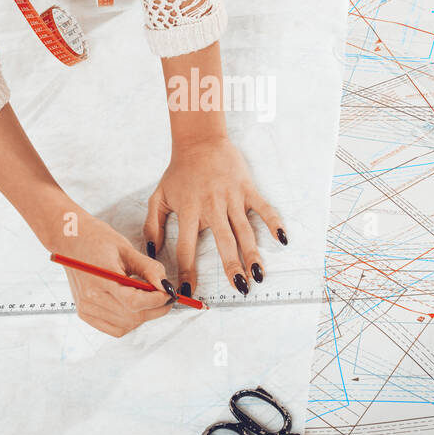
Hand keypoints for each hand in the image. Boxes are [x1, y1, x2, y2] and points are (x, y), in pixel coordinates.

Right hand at [49, 209, 176, 337]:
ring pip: (126, 325)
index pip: (134, 301)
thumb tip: (166, 286)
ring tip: (146, 297)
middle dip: (155, 309)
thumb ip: (149, 269)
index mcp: (101, 278)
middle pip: (132, 316)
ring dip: (143, 315)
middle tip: (165, 296)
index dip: (156, 301)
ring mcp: (86, 307)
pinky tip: (132, 306)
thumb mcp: (126, 249)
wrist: (70, 239)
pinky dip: (129, 321)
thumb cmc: (97, 239)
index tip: (170, 293)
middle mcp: (90, 297)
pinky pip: (114, 328)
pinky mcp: (84, 313)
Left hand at [143, 135, 285, 298]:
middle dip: (231, 267)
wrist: (199, 141)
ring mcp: (231, 197)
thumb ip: (152, 226)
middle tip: (239, 288)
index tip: (188, 293)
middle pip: (223, 242)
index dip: (186, 273)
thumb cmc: (179, 171)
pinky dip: (274, 222)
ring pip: (244, 230)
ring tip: (257, 276)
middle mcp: (211, 206)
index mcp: (188, 211)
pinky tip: (282, 239)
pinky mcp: (246, 188)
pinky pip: (263, 208)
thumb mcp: (158, 197)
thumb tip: (151, 252)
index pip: (186, 249)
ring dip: (252, 254)